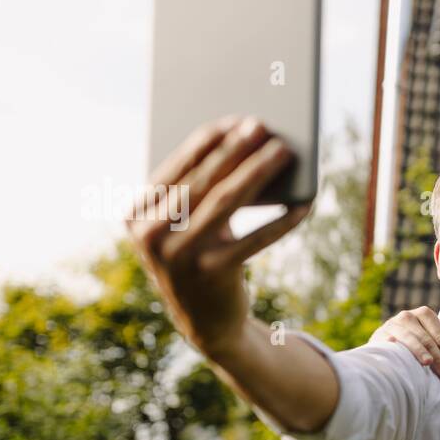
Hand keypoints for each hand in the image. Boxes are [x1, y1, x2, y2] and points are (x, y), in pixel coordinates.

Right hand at [125, 116, 311, 358]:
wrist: (206, 322)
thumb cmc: (201, 256)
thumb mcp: (190, 223)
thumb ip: (202, 189)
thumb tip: (245, 142)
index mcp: (137, 214)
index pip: (175, 166)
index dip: (208, 139)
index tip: (234, 117)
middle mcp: (150, 234)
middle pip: (201, 180)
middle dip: (235, 149)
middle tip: (262, 125)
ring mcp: (178, 257)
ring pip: (226, 203)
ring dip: (259, 173)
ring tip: (284, 152)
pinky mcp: (211, 275)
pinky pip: (254, 239)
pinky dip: (281, 219)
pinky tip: (303, 203)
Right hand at [373, 306, 439, 384]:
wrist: (380, 347)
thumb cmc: (411, 344)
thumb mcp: (432, 342)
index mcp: (424, 314)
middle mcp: (408, 316)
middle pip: (430, 340)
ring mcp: (392, 324)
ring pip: (412, 339)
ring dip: (421, 353)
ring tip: (429, 364)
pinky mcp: (379, 336)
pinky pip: (392, 344)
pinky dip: (399, 351)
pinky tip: (404, 360)